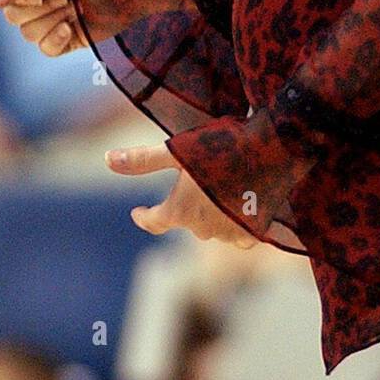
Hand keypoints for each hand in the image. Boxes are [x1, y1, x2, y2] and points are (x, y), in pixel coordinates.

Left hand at [105, 142, 258, 249]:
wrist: (274, 147)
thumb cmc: (222, 145)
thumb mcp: (178, 150)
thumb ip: (142, 160)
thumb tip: (106, 159)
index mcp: (180, 212)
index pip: (154, 221)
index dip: (144, 216)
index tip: (137, 211)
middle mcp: (203, 229)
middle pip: (186, 221)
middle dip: (184, 205)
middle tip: (193, 178)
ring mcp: (230, 233)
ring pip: (212, 227)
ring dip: (210, 213)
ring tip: (218, 187)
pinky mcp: (255, 231)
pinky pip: (238, 234)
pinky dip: (234, 223)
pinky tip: (238, 206)